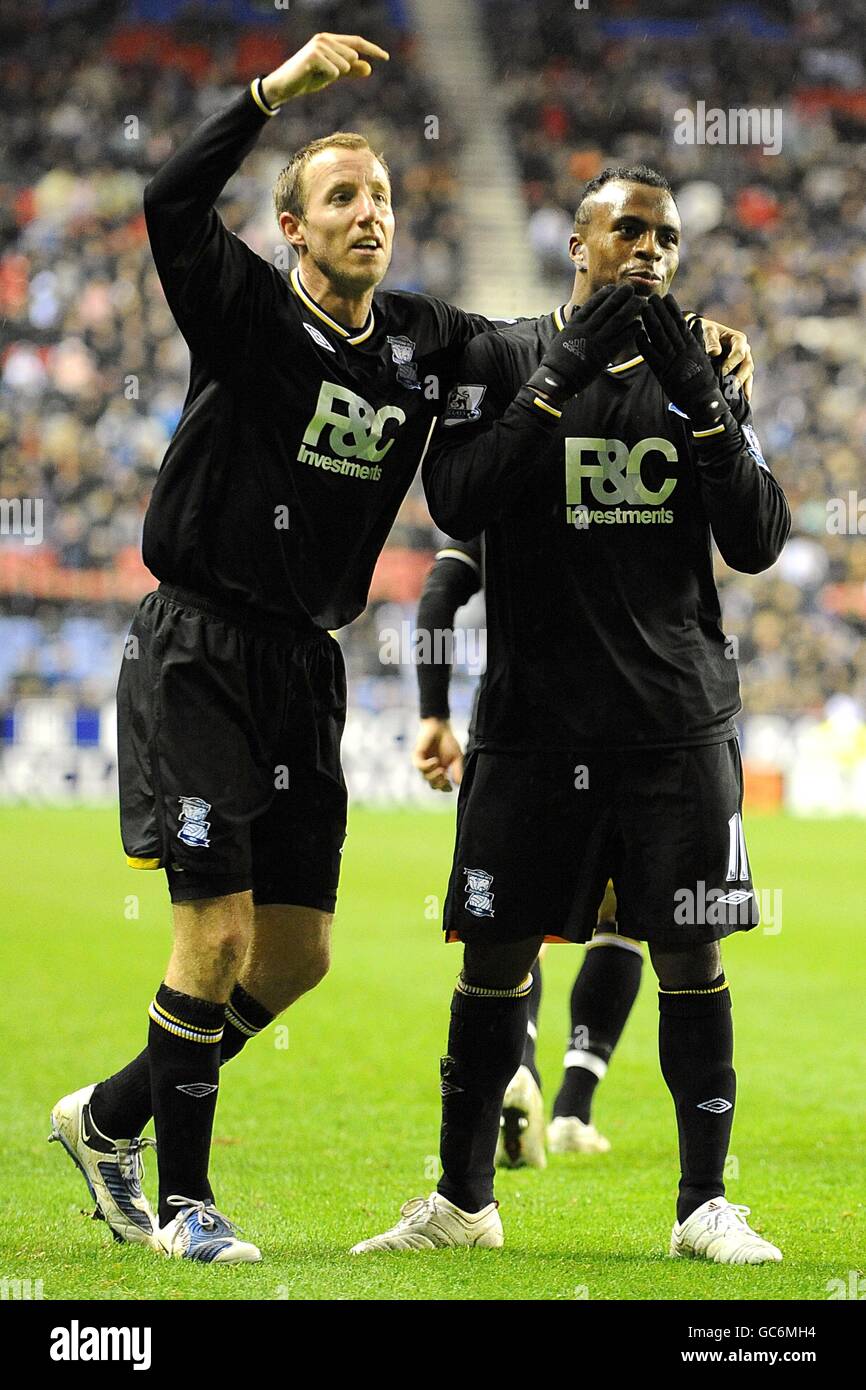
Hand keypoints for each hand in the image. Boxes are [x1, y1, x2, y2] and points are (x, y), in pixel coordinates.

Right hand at [261, 33, 388, 106]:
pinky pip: (334, 72)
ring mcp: (319, 45)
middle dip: (344, 71)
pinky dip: (326, 78)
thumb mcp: (333, 74)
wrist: (286, 85)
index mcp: (331, 40)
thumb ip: (351, 71)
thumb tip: (369, 68)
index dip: (372, 49)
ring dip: (333, 75)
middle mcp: (325, 39)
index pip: (357, 43)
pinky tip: (313, 76)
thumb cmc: (308, 78)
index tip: (386, 57)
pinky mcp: (314, 56)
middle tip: (324, 74)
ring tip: (317, 74)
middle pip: (352, 57)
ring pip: (344, 66)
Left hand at [412, 719, 463, 792]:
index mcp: (441, 772)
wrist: (440, 727)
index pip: (441, 786)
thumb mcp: (457, 757)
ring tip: (441, 769)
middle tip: (446, 777)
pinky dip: (428, 766)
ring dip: (434, 776)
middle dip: (440, 784)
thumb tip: (459, 784)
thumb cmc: (448, 741)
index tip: (450, 786)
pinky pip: (420, 767)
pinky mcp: (417, 757)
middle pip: (433, 785)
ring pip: (426, 777)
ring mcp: (423, 764)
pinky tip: (435, 761)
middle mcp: (431, 770)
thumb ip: (458, 770)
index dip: (445, 788)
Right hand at [526, 284, 638, 404]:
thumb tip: (581, 312)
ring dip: (630, 308)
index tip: (613, 287)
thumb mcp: (564, 336)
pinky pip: (622, 338)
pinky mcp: (604, 355)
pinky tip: (639, 324)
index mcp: (575, 324)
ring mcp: (596, 341)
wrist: (556, 379)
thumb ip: (575, 324)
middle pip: (608, 307)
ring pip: (618, 319)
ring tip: (640, 301)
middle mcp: (587, 329)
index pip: (593, 303)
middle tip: (630, 288)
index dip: (605, 294)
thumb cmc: (558, 359)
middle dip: (621, 296)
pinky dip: (631, 329)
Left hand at [636, 294, 727, 427]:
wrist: (703, 401)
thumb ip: (698, 339)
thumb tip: (696, 322)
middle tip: (651, 297)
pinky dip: (644, 343)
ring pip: (660, 336)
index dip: (673, 309)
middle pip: (668, 326)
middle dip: (660, 310)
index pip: (680, 323)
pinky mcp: (663, 372)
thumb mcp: (703, 356)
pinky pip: (651, 355)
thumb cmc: (704, 380)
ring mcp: (672, 361)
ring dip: (651, 321)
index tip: (667, 297)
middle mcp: (681, 350)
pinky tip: (637, 332)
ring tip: (644, 308)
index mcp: (691, 346)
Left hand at [696, 317, 753, 401]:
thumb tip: (715, 352)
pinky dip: (745, 390)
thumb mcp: (708, 331)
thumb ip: (711, 340)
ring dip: (743, 386)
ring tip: (737, 397)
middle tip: (732, 388)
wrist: (704, 334)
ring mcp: (743, 361)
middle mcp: (744, 351)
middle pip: (747, 365)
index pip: (739, 353)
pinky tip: (745, 401)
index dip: (732, 363)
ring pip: (748, 374)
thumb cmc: (706, 331)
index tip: (723, 371)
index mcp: (738, 339)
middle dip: (740, 377)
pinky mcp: (739, 370)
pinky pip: (746, 381)